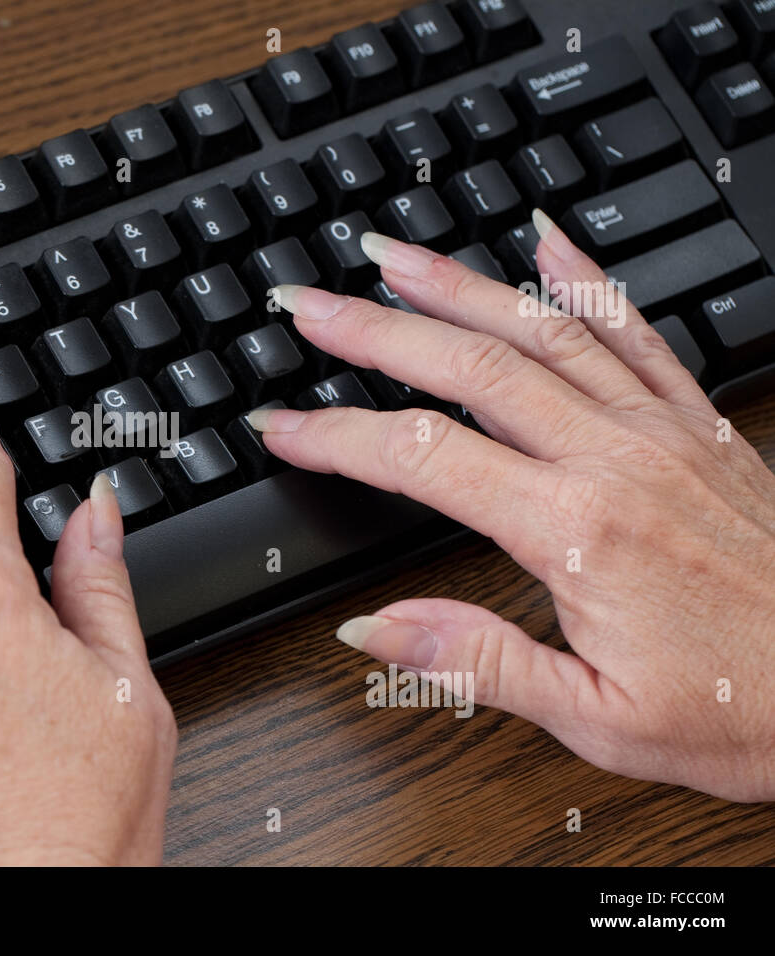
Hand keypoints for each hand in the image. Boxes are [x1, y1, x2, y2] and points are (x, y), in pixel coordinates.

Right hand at [254, 211, 774, 801]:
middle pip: (468, 366)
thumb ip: (476, 662)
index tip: (282, 424)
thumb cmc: (741, 710)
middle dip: (372, 330)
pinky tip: (545, 238)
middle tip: (307, 304)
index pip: (422, 459)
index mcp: (577, 530)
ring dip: (456, 285)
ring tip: (391, 256)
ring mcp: (659, 432)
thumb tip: (372, 629)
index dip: (336, 436)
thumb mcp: (596, 719)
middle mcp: (616, 460)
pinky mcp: (697, 427)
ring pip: (540, 330)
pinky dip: (584, 278)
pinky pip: (634, 331)